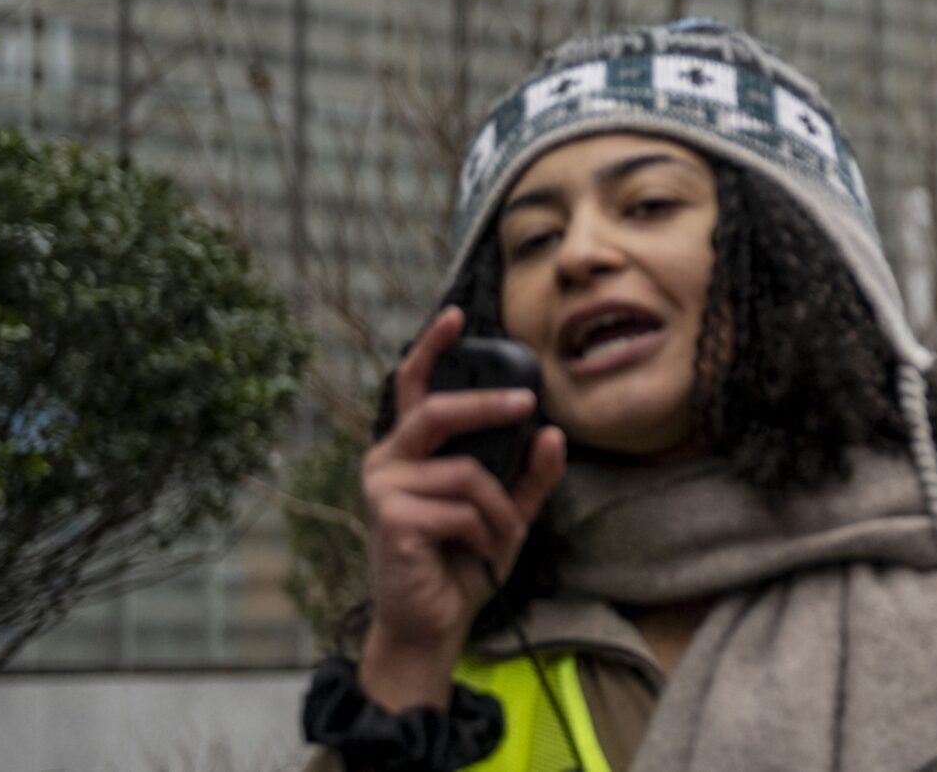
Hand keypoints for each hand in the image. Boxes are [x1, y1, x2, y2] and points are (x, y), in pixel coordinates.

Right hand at [359, 308, 567, 709]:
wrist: (433, 621)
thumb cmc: (463, 561)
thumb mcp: (508, 511)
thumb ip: (530, 475)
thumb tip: (552, 434)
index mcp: (409, 452)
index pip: (413, 388)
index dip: (431, 349)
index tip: (455, 315)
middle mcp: (387, 462)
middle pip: (438, 412)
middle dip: (488, 405)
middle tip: (528, 406)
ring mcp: (384, 490)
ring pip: (466, 472)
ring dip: (499, 509)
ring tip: (501, 536)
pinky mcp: (392, 520)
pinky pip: (462, 508)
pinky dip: (487, 530)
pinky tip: (481, 552)